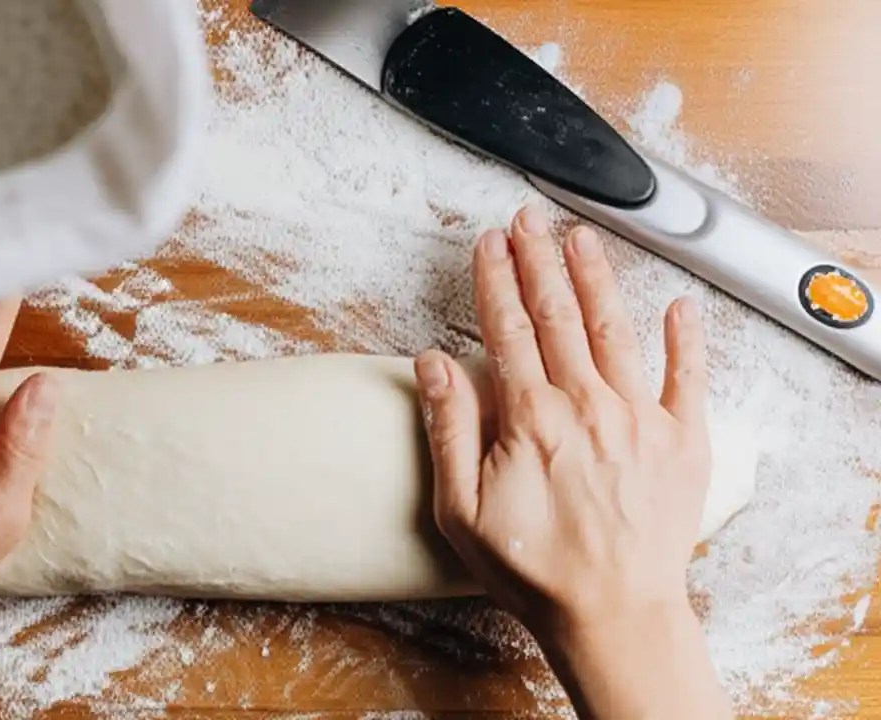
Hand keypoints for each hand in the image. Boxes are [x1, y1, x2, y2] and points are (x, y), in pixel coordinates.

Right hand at [416, 205, 729, 718]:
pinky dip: (685, 338)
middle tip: (528, 220)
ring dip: (595, 278)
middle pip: (558, 314)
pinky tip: (680, 305)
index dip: (495, 279)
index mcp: (532, 418)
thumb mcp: (462, 507)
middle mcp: (588, 405)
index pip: (507, 328)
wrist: (613, 612)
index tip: (488, 245)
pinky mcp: (681, 440)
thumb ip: (449, 428)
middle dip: (539, 260)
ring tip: (580, 238)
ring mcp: (640, 418)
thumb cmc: (535, 568)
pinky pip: (687, 377)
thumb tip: (434, 364)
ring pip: (615, 329)